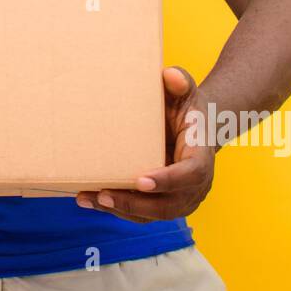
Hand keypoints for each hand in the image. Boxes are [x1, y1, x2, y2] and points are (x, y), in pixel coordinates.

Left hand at [75, 66, 215, 221]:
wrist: (193, 129)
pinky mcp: (164, 204)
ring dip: (121, 210)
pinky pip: (143, 214)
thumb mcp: (186, 92)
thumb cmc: (186, 108)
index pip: (191, 174)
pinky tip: (91, 200)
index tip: (141, 181)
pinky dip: (117, 210)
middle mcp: (196, 185)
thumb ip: (180, 82)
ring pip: (153, 214)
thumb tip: (169, 75)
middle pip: (170, 205)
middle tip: (105, 195)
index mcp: (202, 156)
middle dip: (136, 203)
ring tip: (89, 199)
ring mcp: (181, 198)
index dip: (168, 180)